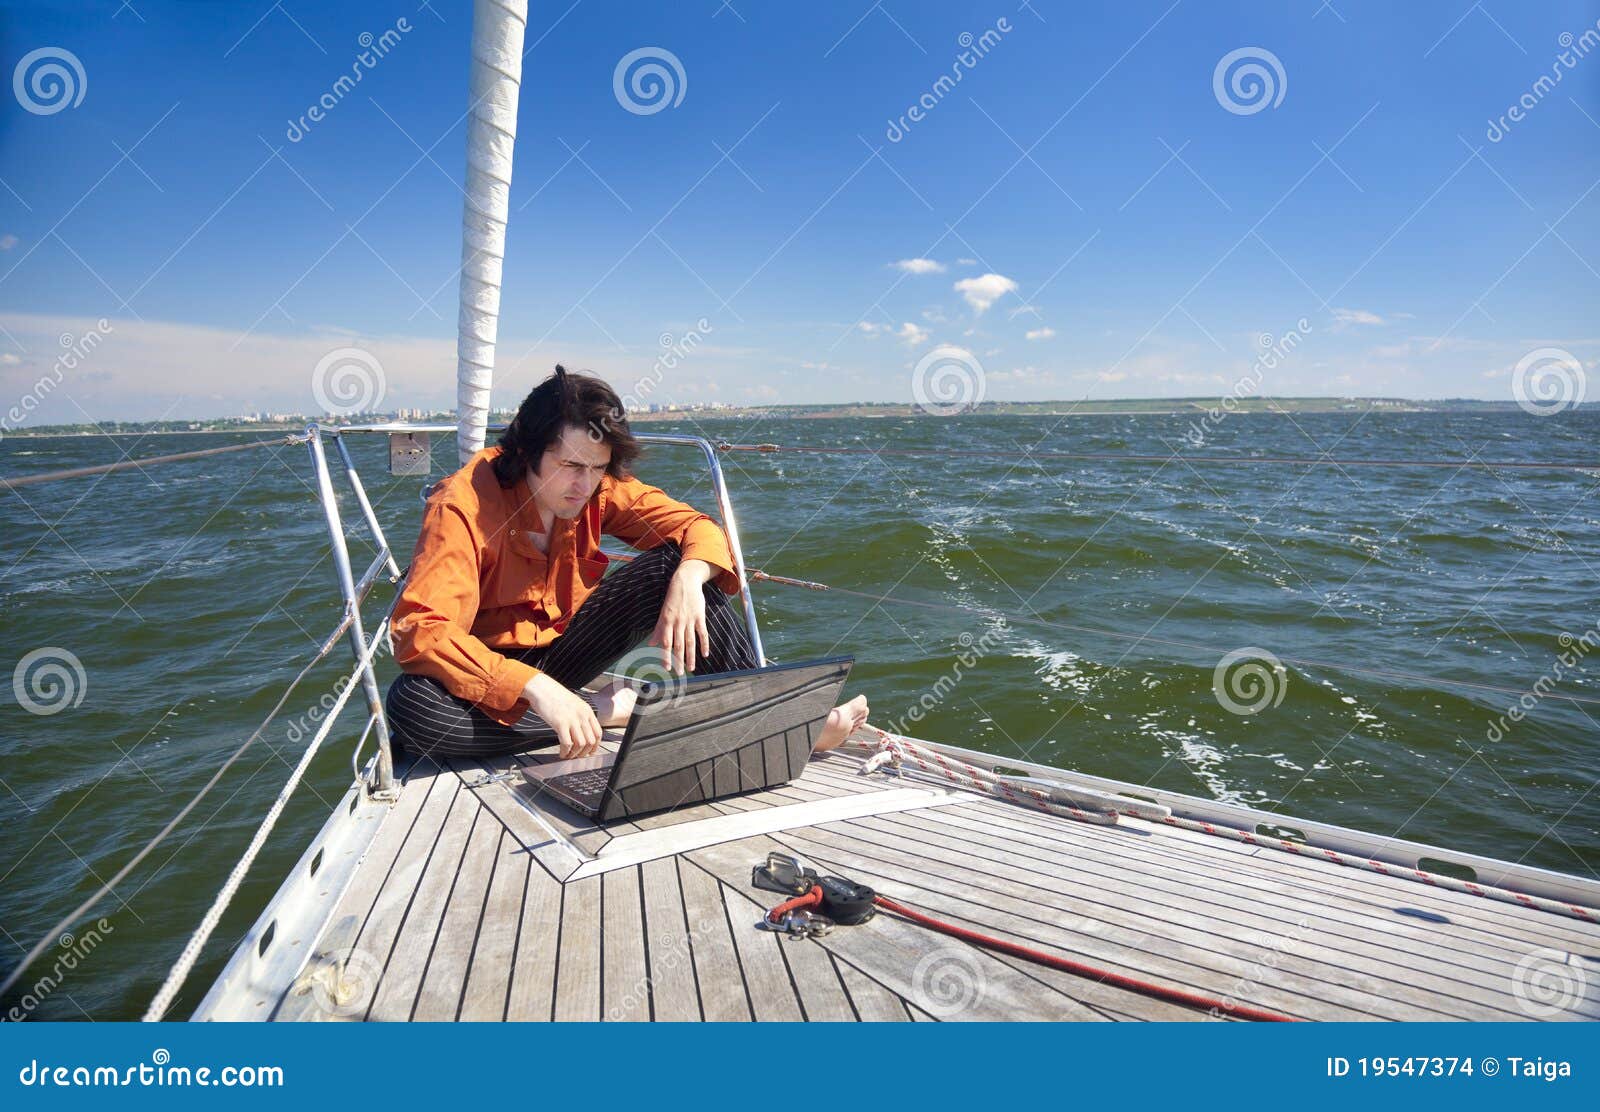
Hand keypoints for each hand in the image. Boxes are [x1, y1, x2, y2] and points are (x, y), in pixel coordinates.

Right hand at [524, 672, 602, 757]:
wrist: (542, 688)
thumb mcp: (574, 704)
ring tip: (568, 756)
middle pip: (590, 741)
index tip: (590, 752)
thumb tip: (582, 733)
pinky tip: (561, 753)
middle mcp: (582, 715)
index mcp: (587, 711)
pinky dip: (565, 752)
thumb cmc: (555, 696)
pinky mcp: (560, 723)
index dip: (595, 746)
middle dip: (584, 753)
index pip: (598, 733)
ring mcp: (572, 719)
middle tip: (577, 757)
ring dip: (574, 754)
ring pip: (580, 744)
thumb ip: (581, 717)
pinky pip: (567, 744)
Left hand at [649, 559, 712, 673]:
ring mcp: (690, 620)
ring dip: (691, 656)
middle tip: (680, 673)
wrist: (685, 582)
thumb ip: (658, 629)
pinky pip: (702, 633)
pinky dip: (704, 644)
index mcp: (667, 621)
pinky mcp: (699, 616)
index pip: (666, 643)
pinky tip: (705, 654)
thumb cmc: (672, 598)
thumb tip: (651, 643)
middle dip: (679, 660)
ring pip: (690, 641)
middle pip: (679, 645)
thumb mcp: (663, 613)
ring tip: (691, 668)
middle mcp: (678, 622)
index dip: (666, 656)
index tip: (667, 668)